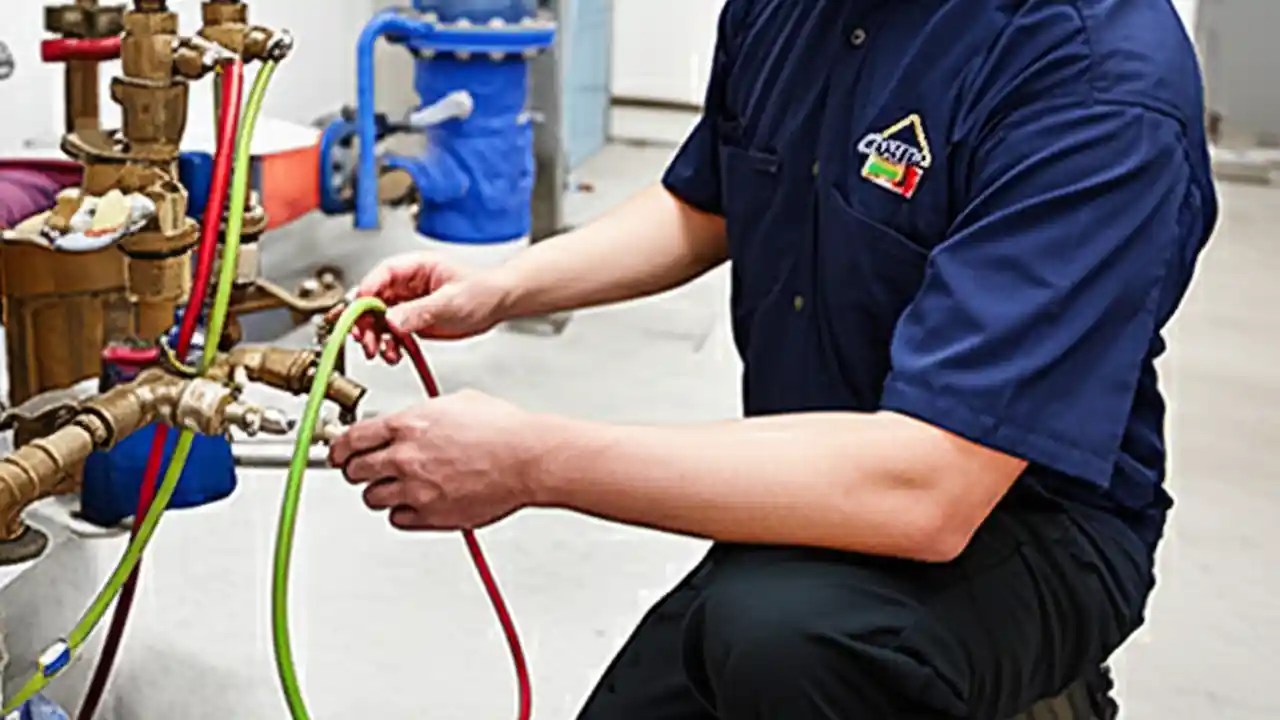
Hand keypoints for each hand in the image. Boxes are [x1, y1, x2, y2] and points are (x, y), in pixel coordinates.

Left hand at [328, 390, 543, 530]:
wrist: (528, 458)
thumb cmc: (503, 430)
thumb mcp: (457, 402)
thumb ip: (425, 413)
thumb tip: (413, 418)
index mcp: (408, 425)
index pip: (352, 439)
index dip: (340, 447)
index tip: (338, 452)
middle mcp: (406, 458)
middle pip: (354, 471)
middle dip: (356, 469)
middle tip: (363, 469)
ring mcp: (417, 489)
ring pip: (372, 498)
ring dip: (380, 492)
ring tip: (395, 486)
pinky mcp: (432, 515)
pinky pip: (398, 519)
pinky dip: (403, 512)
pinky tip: (416, 502)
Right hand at [330, 252, 509, 362]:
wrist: (498, 304)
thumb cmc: (482, 289)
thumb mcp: (451, 301)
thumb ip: (420, 311)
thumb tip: (392, 321)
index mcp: (414, 268)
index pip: (380, 276)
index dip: (365, 294)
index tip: (358, 313)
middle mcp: (406, 285)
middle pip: (372, 300)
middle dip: (365, 322)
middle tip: (366, 341)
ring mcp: (407, 304)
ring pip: (378, 320)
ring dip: (375, 338)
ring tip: (382, 353)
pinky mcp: (412, 322)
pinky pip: (391, 334)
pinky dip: (388, 346)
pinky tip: (394, 355)